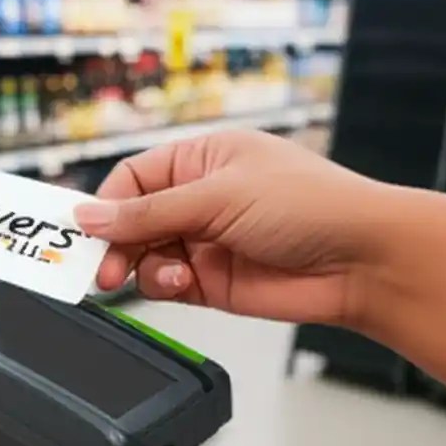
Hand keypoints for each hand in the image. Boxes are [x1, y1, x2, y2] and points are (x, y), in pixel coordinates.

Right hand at [74, 130, 395, 326]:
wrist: (363, 261)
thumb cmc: (310, 206)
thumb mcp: (219, 196)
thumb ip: (148, 212)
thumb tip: (88, 217)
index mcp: (202, 158)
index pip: (132, 178)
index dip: (104, 204)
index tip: (82, 230)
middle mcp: (200, 198)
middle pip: (131, 220)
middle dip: (114, 243)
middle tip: (98, 267)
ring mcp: (204, 241)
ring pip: (143, 255)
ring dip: (140, 266)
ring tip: (157, 275)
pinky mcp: (211, 281)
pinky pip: (164, 284)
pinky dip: (162, 286)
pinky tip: (182, 283)